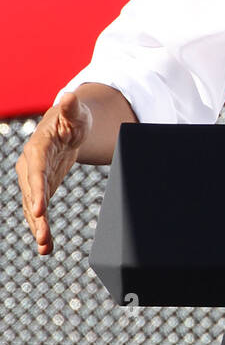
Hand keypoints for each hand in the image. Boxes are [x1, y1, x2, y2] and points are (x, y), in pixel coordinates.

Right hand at [15, 92, 92, 255]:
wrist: (67, 127)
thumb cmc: (73, 117)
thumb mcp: (75, 112)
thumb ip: (71, 107)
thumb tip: (68, 96)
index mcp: (37, 148)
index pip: (36, 171)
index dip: (37, 191)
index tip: (39, 210)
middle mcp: (30, 166)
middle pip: (33, 194)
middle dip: (37, 217)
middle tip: (43, 237)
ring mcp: (34, 179)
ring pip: (33, 207)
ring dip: (38, 228)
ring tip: (45, 248)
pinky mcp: (41, 189)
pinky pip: (39, 211)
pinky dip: (42, 228)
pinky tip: (47, 247)